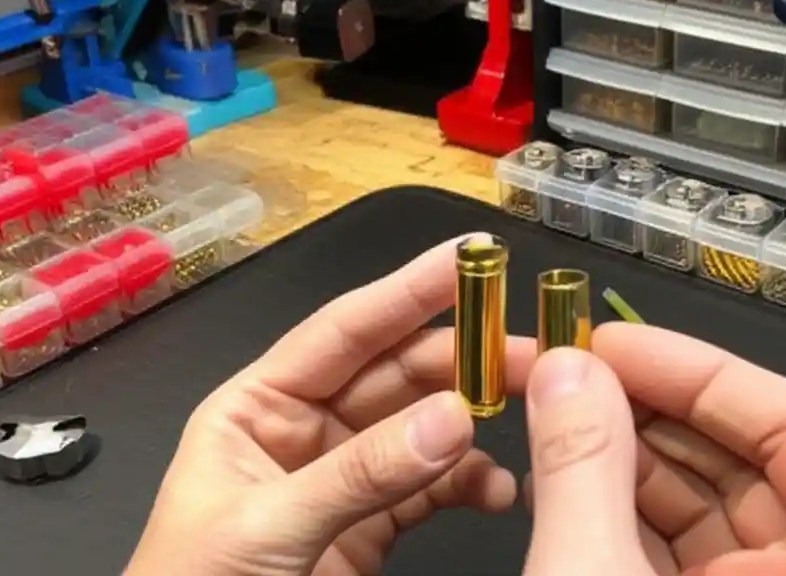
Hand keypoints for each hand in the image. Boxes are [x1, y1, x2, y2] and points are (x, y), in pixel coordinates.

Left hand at [125, 237, 533, 575]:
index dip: (408, 289)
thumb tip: (451, 419)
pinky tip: (497, 489)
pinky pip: (432, 489)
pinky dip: (470, 484)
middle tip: (526, 351)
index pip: (344, 331)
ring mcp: (342, 478)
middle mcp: (303, 430)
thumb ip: (358, 474)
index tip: (470, 256)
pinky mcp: (371, 528)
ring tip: (528, 415)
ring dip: (474, 420)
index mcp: (257, 406)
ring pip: (422, 427)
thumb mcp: (265, 525)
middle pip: (396, 374)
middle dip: (462, 357)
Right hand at [521, 323, 785, 575]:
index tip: (619, 343)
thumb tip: (568, 375)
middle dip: (651, 409)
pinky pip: (674, 559)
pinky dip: (618, 517)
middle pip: (749, 465)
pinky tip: (566, 475)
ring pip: (705, 514)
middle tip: (573, 368)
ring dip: (625, 458)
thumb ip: (585, 477)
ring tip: (558, 411)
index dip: (705, 374)